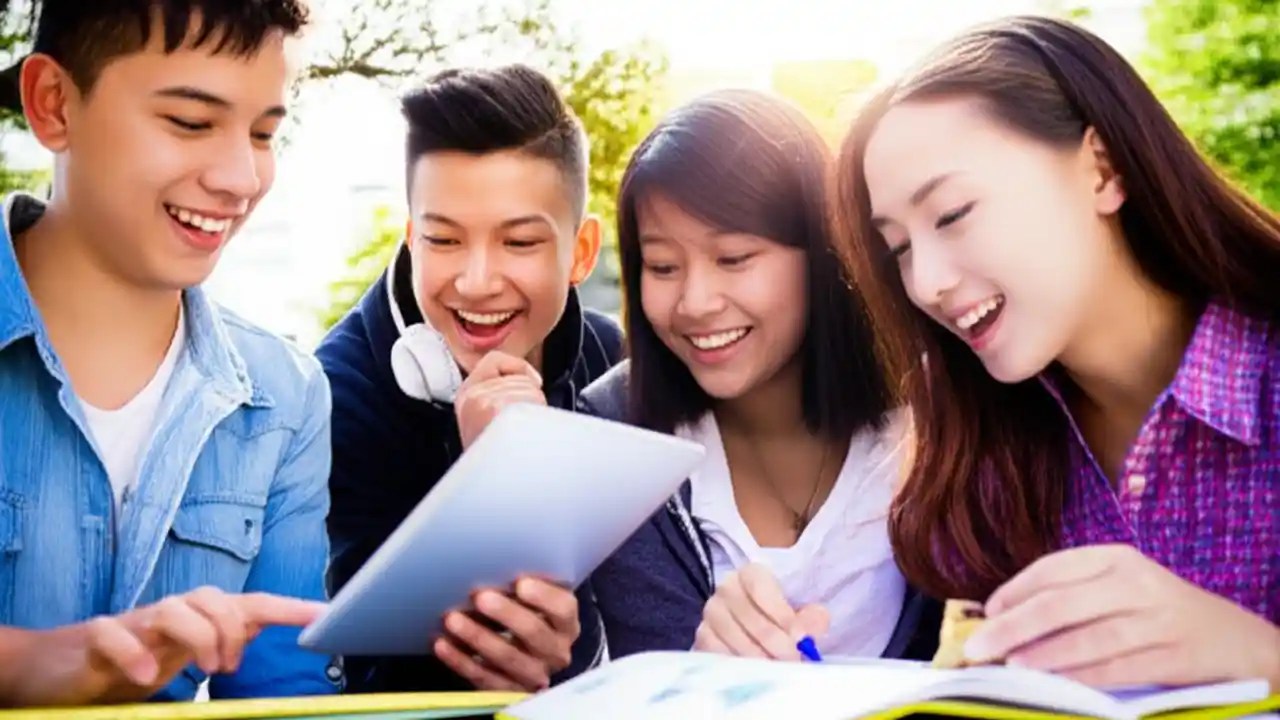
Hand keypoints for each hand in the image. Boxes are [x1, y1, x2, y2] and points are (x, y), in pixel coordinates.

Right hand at [0, 588, 322, 706]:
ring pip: (173, 607)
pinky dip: (132, 651)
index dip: (287, 608)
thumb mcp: (181, 658)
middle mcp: (168, 614)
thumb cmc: (127, 661)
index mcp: (195, 620)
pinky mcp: (94, 640)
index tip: (323, 615)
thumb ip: (219, 645)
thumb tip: (260, 635)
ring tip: (206, 670)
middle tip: (229, 667)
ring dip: (198, 635)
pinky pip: (115, 634)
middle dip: (233, 627)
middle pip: (212, 597)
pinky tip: (144, 674)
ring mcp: (132, 624)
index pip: (248, 605)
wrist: (56, 668)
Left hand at [434, 578, 578, 691]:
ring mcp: (534, 675)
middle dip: (506, 614)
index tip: (520, 583)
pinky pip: (484, 678)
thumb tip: (495, 564)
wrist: (527, 658)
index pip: (563, 609)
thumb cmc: (527, 617)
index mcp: (566, 624)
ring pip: (507, 658)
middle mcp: (556, 652)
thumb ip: (524, 588)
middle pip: (534, 633)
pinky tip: (443, 644)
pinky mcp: (509, 692)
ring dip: (478, 637)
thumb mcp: (535, 602)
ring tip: (453, 619)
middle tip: (480, 597)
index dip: (543, 596)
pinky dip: (461, 661)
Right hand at [454, 351, 544, 448]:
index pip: (494, 360)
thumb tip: (530, 378)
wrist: (495, 488)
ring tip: (523, 433)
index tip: (534, 382)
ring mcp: (482, 401)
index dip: (518, 367)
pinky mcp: (494, 408)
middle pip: (518, 377)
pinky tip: (527, 433)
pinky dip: (539, 413)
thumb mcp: (487, 419)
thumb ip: (498, 394)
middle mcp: (470, 395)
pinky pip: (532, 396)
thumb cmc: (498, 457)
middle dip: (531, 397)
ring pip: (529, 388)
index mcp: (465, 395)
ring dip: (535, 409)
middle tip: (522, 427)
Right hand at [693, 563, 828, 659]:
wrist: (756, 625)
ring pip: (735, 638)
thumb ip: (811, 617)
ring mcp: (711, 613)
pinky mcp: (702, 636)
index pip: (761, 588)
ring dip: (760, 659)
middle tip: (795, 662)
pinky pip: (718, 653)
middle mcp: (726, 588)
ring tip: (780, 671)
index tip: (801, 639)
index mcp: (750, 574)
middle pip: (750, 617)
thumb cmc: (780, 616)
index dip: (782, 614)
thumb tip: (811, 629)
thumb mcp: (801, 611)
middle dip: (777, 644)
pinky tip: (756, 675)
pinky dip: (739, 666)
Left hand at [966, 544, 1279, 690]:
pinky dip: (1080, 677)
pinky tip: (1053, 683)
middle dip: (1012, 627)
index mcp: (1114, 558)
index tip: (985, 613)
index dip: (1013, 591)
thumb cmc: (1157, 611)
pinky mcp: (1171, 656)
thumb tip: (1000, 615)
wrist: (1232, 638)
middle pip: (1060, 605)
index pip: (1052, 569)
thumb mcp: (1118, 587)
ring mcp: (1156, 619)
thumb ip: (1069, 595)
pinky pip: (1116, 668)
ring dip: (1042, 655)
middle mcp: (1134, 583)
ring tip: (1009, 665)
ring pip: (1086, 638)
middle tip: (979, 647)